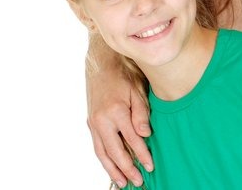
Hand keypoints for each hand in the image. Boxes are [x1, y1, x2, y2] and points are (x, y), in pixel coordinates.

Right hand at [85, 37, 152, 186]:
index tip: (151, 166)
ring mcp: (93, 122)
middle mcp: (101, 120)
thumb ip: (141, 112)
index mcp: (115, 111)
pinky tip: (111, 167)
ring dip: (112, 169)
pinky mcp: (90, 122)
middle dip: (127, 168)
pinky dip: (104, 159)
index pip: (132, 140)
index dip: (142, 154)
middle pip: (115, 151)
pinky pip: (97, 146)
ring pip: (102, 152)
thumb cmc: (124, 73)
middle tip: (138, 181)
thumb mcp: (137, 89)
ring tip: (123, 182)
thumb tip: (145, 134)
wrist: (101, 63)